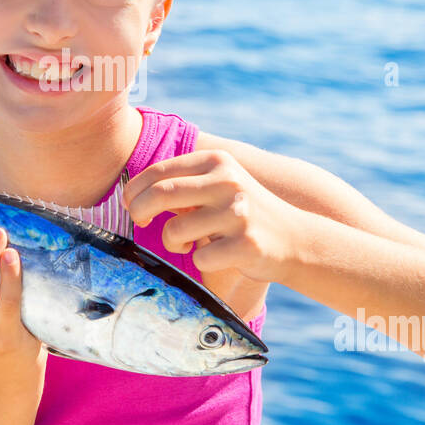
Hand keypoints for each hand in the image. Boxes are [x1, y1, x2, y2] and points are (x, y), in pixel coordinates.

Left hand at [122, 149, 304, 283]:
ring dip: (172, 242)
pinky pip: (200, 258)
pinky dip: (200, 262)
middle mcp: (227, 182)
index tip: (130, 205)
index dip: (134, 190)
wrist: (294, 238)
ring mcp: (238, 213)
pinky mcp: (246, 244)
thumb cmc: (242, 212)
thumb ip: (181, 184)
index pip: (159, 171)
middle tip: (140, 221)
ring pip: (175, 230)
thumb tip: (134, 194)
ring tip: (189, 243)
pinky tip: (217, 256)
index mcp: (217, 162)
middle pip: (160, 194)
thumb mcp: (217, 185)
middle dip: (139, 211)